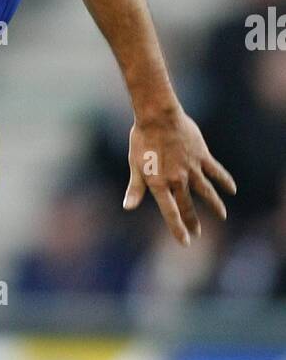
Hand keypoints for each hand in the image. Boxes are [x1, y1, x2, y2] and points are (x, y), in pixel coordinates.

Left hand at [123, 108, 235, 245]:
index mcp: (159, 184)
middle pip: (187, 206)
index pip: (170, 213)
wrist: (158, 117)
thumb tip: (128, 207)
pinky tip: (232, 189)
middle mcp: (177, 180)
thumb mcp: (135, 165)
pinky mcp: (202, 156)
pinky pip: (216, 171)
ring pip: (206, 191)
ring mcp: (191, 168)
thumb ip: (135, 188)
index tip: (185, 242)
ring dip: (214, 204)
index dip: (177, 228)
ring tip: (222, 216)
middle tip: (197, 234)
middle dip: (192, 221)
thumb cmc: (142, 140)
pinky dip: (224, 181)